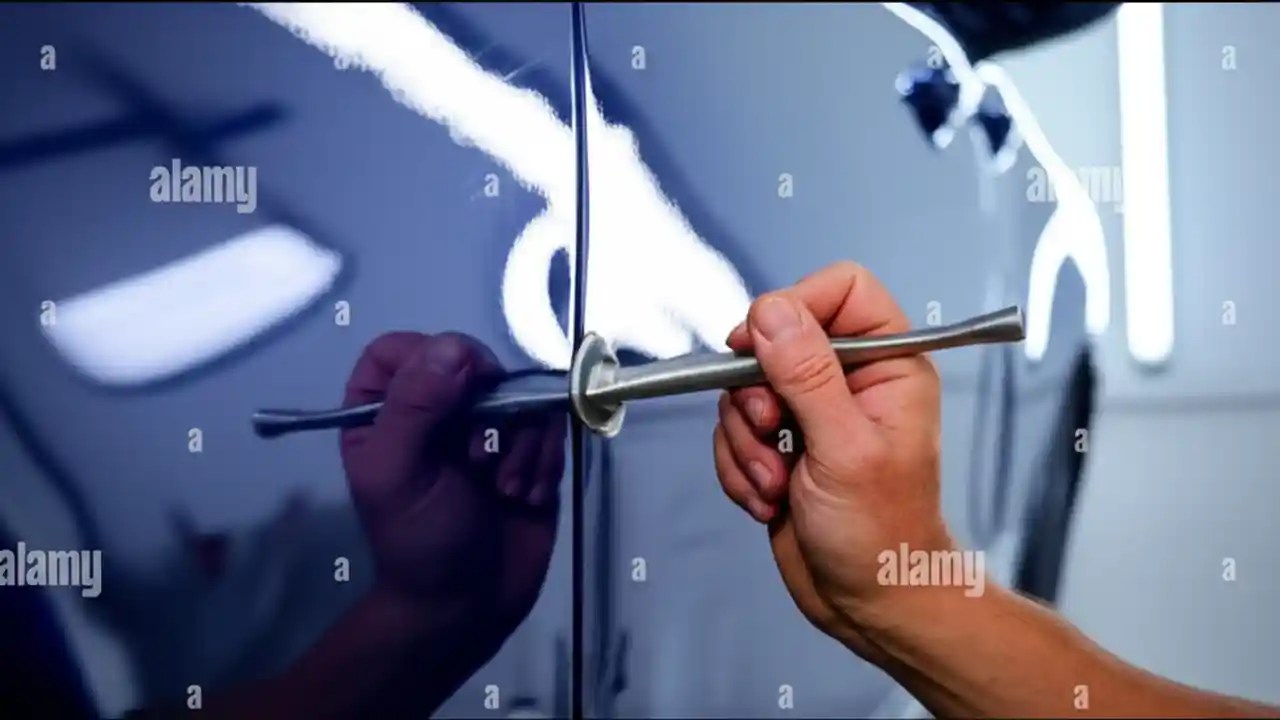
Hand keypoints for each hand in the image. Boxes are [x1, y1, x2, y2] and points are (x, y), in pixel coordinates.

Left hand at [340, 332, 564, 671]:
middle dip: (488, 410)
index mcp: (384, 414)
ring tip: (506, 490)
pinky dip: (544, 461)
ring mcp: (485, 430)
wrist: (469, 608)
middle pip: (471, 363)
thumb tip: (453, 347)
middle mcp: (434, 413)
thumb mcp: (400, 473)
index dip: (433, 356)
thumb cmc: (419, 542)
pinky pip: (549, 427)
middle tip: (479, 457)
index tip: (459, 385)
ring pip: (519, 395)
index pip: (401, 349)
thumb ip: (416, 404)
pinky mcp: (529, 452)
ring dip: (522, 445)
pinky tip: (527, 497)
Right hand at [712, 262, 953, 658]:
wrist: (871, 601)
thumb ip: (806, 374)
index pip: (839, 290)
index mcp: (888, 365)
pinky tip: (769, 498)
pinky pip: (732, 432)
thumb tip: (772, 311)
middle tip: (773, 431)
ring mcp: (811, 413)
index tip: (761, 345)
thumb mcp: (845, 448)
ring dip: (746, 443)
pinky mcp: (779, 445)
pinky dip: (738, 468)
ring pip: (744, 390)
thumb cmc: (885, 535)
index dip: (793, 306)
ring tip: (778, 481)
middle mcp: (849, 380)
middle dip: (757, 394)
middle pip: (775, 338)